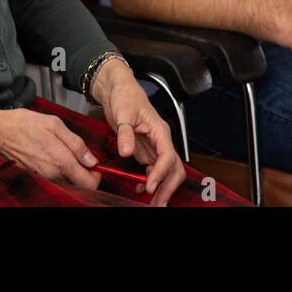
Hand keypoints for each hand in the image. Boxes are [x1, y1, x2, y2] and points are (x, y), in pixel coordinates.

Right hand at [0, 106, 100, 189]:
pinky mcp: (36, 177)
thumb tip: (91, 159)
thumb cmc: (23, 124)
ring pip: (67, 183)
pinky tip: (54, 156)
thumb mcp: (54, 124)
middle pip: (79, 186)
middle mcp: (53, 174)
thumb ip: (75, 143)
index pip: (88, 183)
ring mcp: (43, 177)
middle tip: (83, 159)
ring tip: (66, 153)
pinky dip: (60, 172)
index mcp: (61, 161)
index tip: (95, 165)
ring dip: (72, 173)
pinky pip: (55, 180)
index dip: (96, 176)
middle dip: (85, 175)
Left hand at [90, 58, 185, 205]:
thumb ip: (125, 133)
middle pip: (173, 168)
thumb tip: (126, 150)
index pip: (167, 156)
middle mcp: (160, 140)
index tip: (150, 186)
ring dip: (161, 187)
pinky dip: (150, 181)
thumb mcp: (122, 113)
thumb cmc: (125, 95)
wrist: (118, 89)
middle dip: (168, 187)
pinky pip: (153, 169)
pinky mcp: (145, 150)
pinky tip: (142, 189)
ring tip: (153, 202)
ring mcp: (154, 146)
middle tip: (158, 203)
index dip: (160, 173)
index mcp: (159, 130)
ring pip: (165, 171)